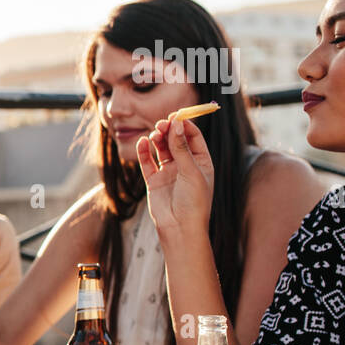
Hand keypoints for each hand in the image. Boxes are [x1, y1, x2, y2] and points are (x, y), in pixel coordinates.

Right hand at [135, 118, 213, 235]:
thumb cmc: (194, 202)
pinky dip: (144, 152)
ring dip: (158, 139)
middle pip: (175, 141)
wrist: (180, 228)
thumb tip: (175, 124)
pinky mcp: (154, 181)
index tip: (176, 116)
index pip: (193, 137)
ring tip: (154, 134)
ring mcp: (169, 173)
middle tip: (162, 124)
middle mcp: (185, 165)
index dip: (184, 125)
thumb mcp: (191, 171)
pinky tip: (143, 143)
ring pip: (161, 149)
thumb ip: (181, 148)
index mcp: (201, 162)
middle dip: (169, 130)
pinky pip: (147, 162)